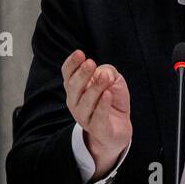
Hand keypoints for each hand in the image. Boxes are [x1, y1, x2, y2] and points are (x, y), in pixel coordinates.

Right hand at [62, 49, 131, 180]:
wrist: (117, 130)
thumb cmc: (111, 102)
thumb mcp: (114, 83)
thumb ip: (110, 74)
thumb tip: (106, 72)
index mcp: (75, 89)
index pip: (68, 75)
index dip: (72, 64)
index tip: (80, 53)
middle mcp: (75, 102)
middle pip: (74, 87)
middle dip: (82, 74)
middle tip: (91, 63)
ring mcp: (84, 116)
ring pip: (86, 102)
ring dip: (95, 88)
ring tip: (105, 77)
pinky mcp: (98, 128)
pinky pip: (99, 116)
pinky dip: (103, 105)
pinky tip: (108, 95)